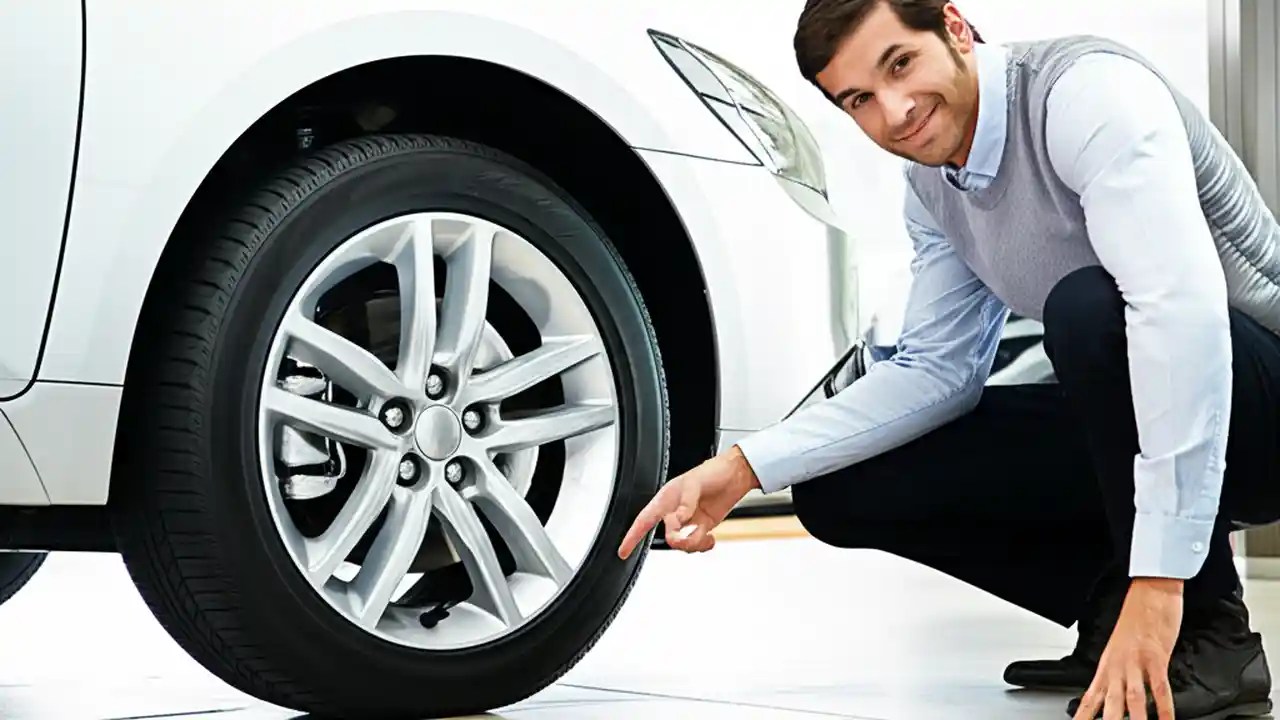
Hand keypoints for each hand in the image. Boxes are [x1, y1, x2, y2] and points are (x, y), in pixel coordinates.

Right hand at [617, 445, 759, 558]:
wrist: (734, 476)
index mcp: (666, 500)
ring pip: (683, 545)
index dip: (631, 537)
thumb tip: (680, 519)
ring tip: (706, 534)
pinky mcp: (702, 528)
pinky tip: (711, 538)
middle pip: (669, 538)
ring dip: (695, 543)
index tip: (623, 551)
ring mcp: (689, 522)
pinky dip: (704, 545)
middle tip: (694, 529)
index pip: (644, 520)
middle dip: (681, 539)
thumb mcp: (694, 483)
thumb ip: (685, 503)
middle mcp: (675, 514)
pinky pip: (697, 545)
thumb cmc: (711, 472)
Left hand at [1073, 578, 1183, 719]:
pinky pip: (1159, 687)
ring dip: (1134, 719)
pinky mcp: (1155, 656)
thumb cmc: (1137, 618)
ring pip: (1132, 697)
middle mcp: (1118, 665)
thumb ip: (1118, 671)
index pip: (1091, 696)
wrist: (1150, 592)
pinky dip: (1164, 707)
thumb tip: (1118, 693)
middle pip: (1109, 702)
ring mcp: (1136, 661)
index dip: (1083, 714)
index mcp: (1107, 664)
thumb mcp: (1121, 647)